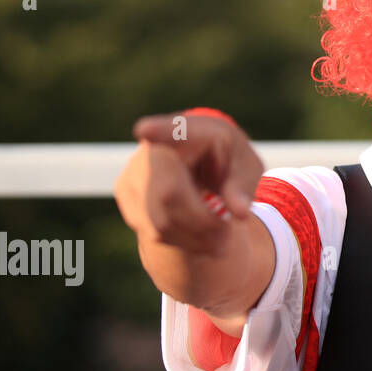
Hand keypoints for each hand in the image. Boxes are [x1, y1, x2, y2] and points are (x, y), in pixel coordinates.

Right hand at [114, 111, 268, 315]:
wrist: (199, 156)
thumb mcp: (246, 167)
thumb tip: (241, 212)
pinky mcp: (126, 193)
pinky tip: (199, 237)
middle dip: (202, 223)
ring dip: (193, 238)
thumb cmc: (227, 159)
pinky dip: (180, 240)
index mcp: (188, 131)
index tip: (145, 130)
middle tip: (228, 237)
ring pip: (158, 220)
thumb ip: (244, 185)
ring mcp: (132, 171)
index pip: (172, 130)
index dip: (158, 131)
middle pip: (168, 196)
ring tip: (220, 240)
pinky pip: (150, 229)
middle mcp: (152, 148)